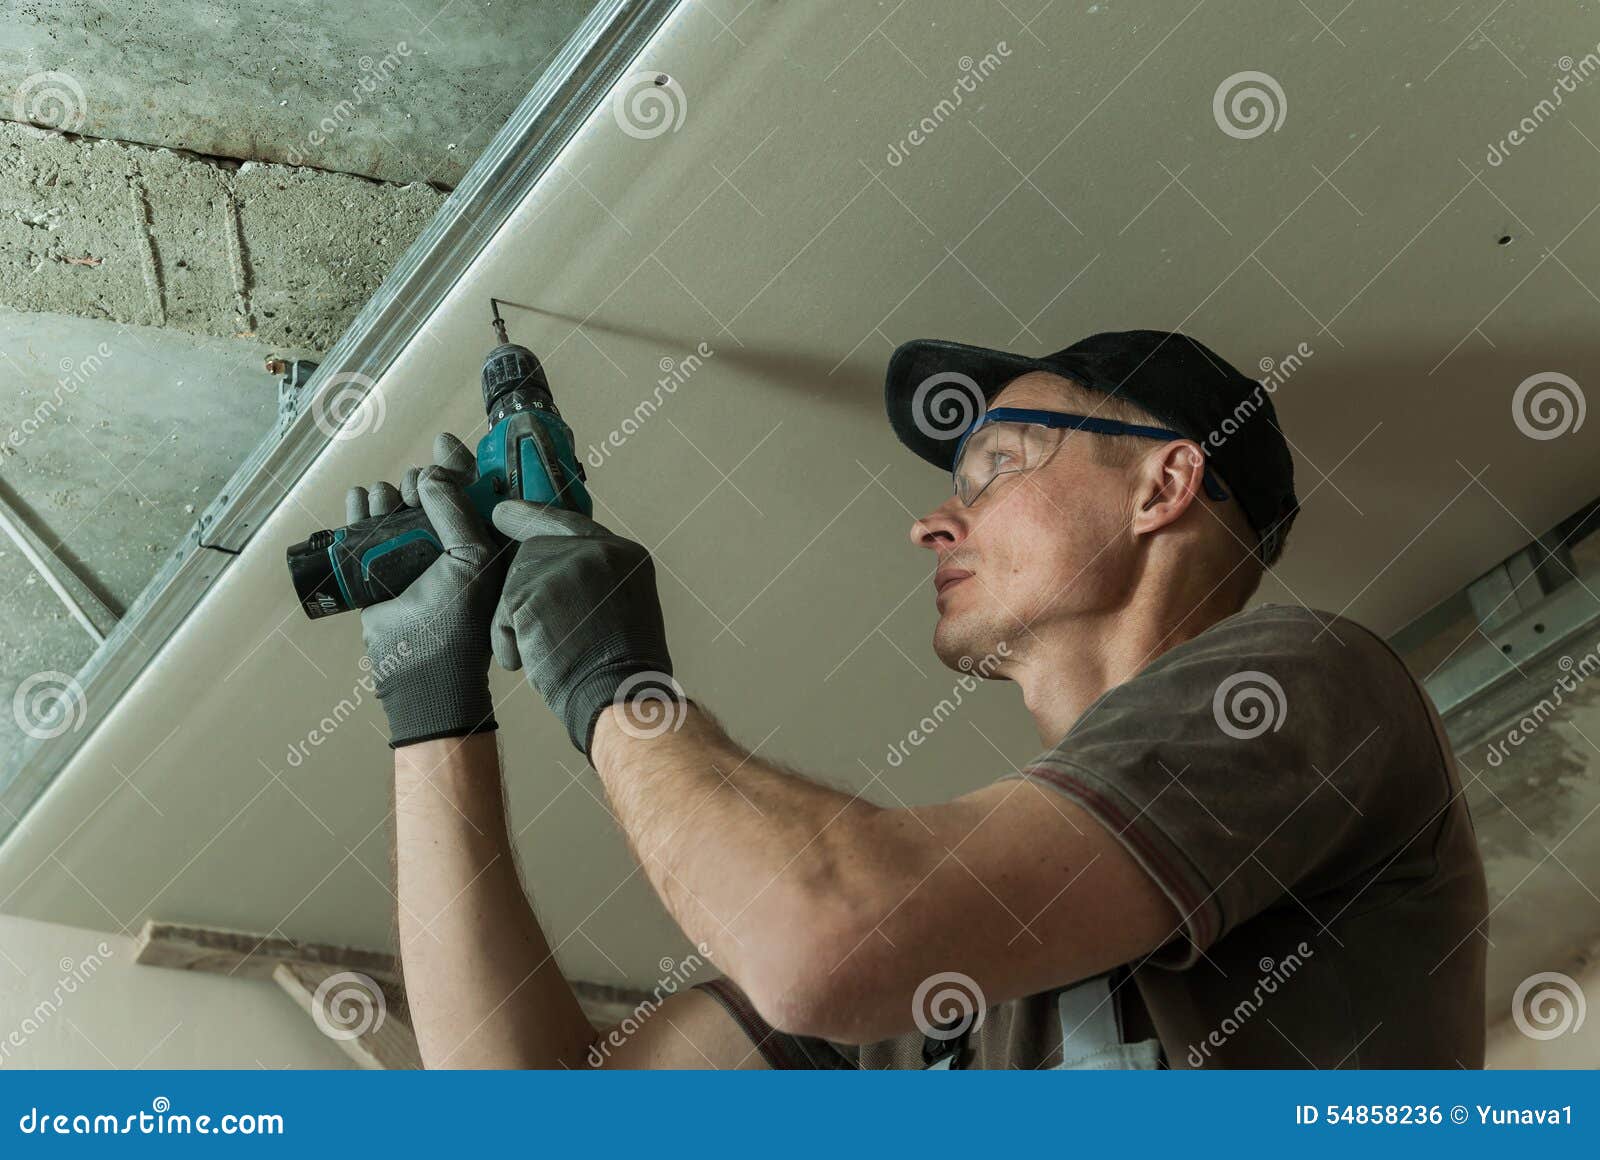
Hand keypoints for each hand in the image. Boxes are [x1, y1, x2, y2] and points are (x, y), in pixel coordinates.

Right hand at [352, 432, 508, 747]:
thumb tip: (432, 476)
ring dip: (387, 493)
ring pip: (394, 504)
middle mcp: (445, 543)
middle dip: (421, 480)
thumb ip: (456, 513)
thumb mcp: (473, 560)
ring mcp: (409, 554)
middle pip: (428, 490)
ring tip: (385, 502)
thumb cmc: (459, 618)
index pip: (470, 489)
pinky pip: (364, 526)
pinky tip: (361, 502)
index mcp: (478, 539)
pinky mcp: (376, 567)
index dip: (457, 462)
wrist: (420, 668)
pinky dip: (359, 508)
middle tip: (415, 495)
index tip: (443, 443)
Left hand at [490, 502, 676, 758]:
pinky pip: (505, 608)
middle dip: (520, 584)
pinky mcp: (537, 591)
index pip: (572, 524)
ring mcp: (569, 567)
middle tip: (515, 616)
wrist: (619, 698)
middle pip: (537, 548)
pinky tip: (524, 660)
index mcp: (626, 555)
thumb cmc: (620, 671)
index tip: (503, 514)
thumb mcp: (623, 607)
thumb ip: (594, 580)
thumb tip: (553, 570)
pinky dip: (506, 637)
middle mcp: (600, 551)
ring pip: (517, 579)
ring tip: (536, 653)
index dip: (534, 519)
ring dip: (515, 618)